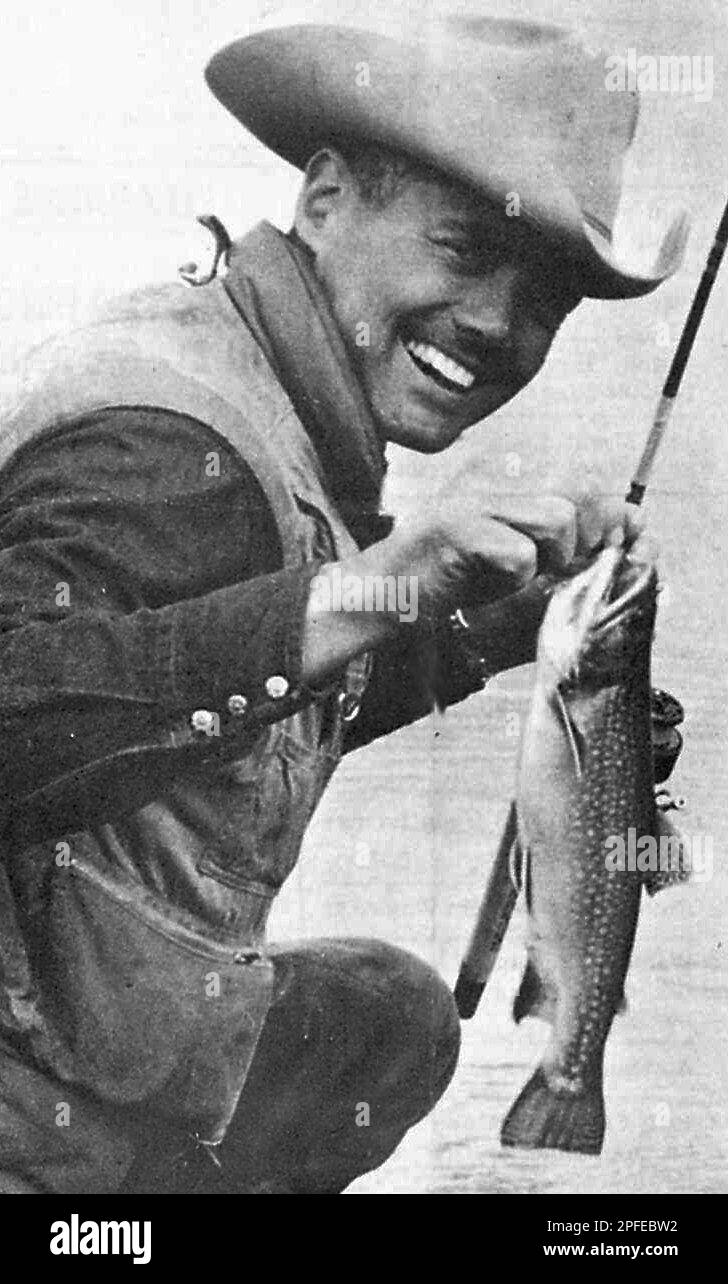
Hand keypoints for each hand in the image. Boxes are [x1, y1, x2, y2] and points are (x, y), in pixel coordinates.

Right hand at [381, 472, 643, 616]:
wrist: (383, 596)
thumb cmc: (450, 580)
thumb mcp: (515, 557)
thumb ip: (563, 540)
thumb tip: (626, 530)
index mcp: (509, 480)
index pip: (585, 480)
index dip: (612, 515)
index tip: (613, 546)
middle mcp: (493, 479)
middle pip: (579, 494)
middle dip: (584, 540)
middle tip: (556, 568)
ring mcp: (474, 500)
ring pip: (556, 519)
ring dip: (548, 559)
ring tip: (517, 575)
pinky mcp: (457, 527)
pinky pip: (519, 553)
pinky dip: (512, 579)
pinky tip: (484, 583)